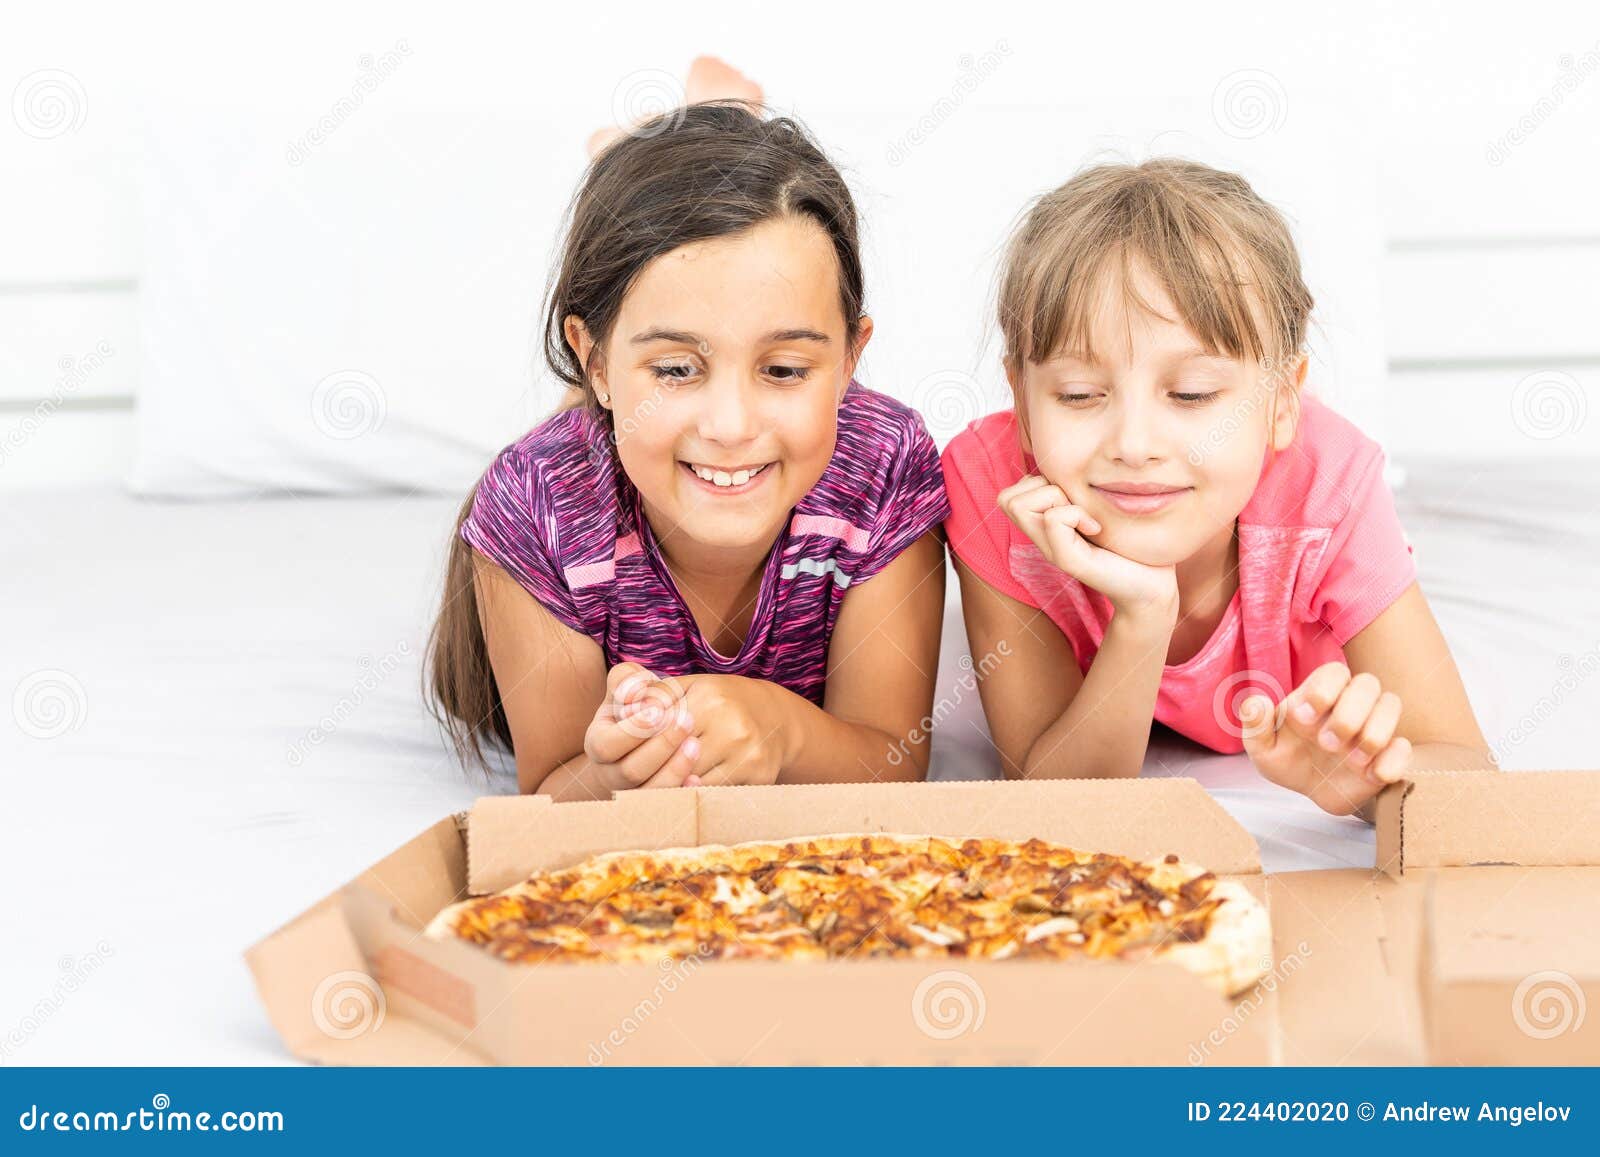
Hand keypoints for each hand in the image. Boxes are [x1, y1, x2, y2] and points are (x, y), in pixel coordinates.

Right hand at [583, 663, 700, 791]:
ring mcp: (633, 792)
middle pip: (631, 771)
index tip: (659, 711)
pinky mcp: (657, 802)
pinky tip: (699, 776)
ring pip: (650, 792)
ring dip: (673, 769)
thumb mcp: (628, 685)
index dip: (632, 731)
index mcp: (598, 744)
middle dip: (660, 747)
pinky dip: (684, 791)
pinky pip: (669, 804)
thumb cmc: (640, 703)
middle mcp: (610, 773)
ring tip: (695, 744)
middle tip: (686, 721)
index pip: (606, 745)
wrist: (652, 732)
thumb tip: (632, 694)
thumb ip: (626, 680)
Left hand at [641, 674, 783, 787]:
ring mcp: (747, 755)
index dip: (645, 743)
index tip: (631, 750)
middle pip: (677, 760)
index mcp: (711, 700)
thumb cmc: (724, 700)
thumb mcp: (692, 686)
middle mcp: (732, 727)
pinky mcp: (759, 776)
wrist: (777, 716)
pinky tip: (688, 787)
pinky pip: (717, 792)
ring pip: (695, 782)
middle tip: (640, 772)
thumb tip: (624, 707)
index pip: (663, 731)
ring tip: (660, 781)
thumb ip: (656, 694)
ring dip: (675, 783)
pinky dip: (699, 791)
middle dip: (657, 766)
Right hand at [998, 475, 1177, 622]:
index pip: (1008, 495)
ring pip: (1020, 504)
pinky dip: (1077, 514)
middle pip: (1007, 498)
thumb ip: (1079, 492)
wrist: (1151, 585)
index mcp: (1045, 527)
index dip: (1036, 485)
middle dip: (1043, 488)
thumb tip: (1068, 463)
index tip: (1072, 498)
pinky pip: (1053, 518)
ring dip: (1056, 499)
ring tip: (1085, 516)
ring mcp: (1051, 552)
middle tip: (1077, 505)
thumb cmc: (1129, 543)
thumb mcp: (1099, 508)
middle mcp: (1042, 540)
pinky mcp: (1068, 561)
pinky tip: (1096, 528)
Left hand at [1240, 663, 1411, 816]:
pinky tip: (1372, 775)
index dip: (1322, 690)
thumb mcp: (1263, 749)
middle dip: (1348, 714)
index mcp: (1319, 695)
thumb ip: (1256, 726)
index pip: (1333, 672)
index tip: (1302, 718)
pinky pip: (1405, 747)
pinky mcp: (1390, 755)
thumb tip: (1256, 703)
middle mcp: (1351, 704)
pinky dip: (1392, 760)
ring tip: (1350, 760)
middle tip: (1326, 743)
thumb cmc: (1288, 760)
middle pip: (1368, 683)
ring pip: (1392, 704)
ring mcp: (1374, 727)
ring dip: (1373, 733)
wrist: (1313, 793)